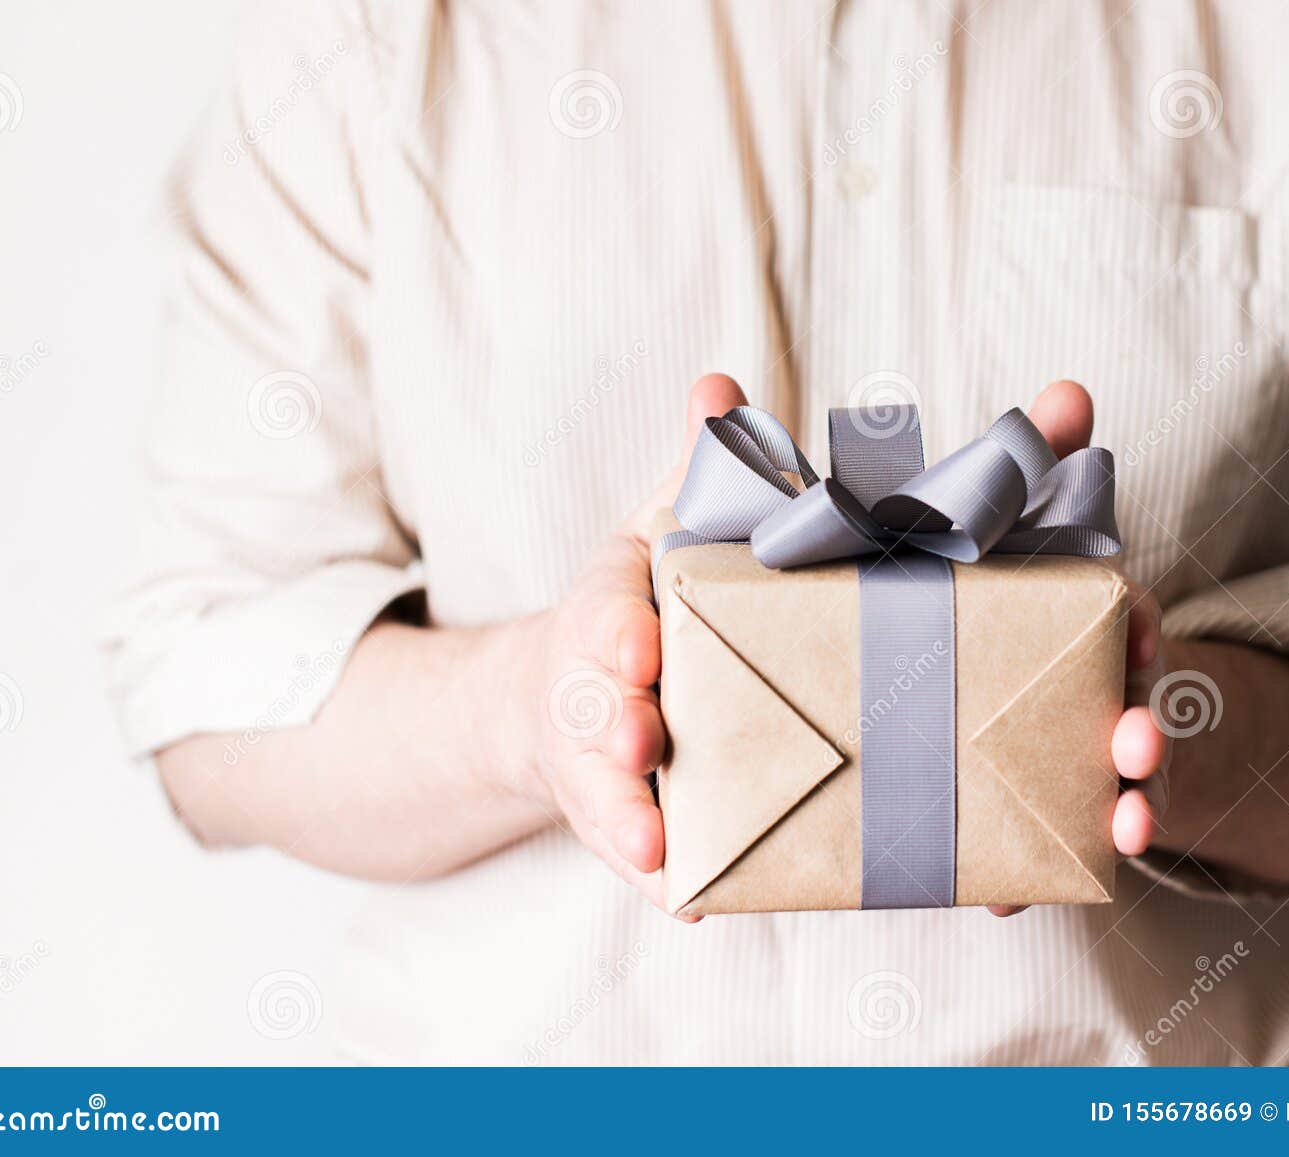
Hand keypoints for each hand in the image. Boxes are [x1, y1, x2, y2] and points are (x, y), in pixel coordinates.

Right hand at [532, 373, 748, 919]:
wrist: (569, 694)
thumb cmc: (643, 605)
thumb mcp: (662, 529)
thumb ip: (699, 470)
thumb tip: (720, 385)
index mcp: (608, 609)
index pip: (601, 613)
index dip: (614, 631)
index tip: (638, 648)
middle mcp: (591, 688)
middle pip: (590, 711)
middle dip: (612, 727)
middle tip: (643, 745)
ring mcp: (600, 759)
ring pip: (600, 792)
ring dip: (623, 818)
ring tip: (652, 847)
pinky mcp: (620, 817)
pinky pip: (633, 858)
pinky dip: (653, 881)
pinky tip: (686, 901)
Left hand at [989, 380, 1170, 916]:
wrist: (932, 690)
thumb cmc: (971, 600)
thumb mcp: (981, 535)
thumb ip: (1023, 463)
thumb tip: (1074, 393)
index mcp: (1078, 625)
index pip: (1125, 618)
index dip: (1136, 626)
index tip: (1138, 632)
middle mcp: (1087, 691)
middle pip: (1135, 710)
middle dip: (1145, 728)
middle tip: (1137, 740)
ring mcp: (1065, 757)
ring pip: (1108, 787)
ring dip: (1129, 808)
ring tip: (1128, 825)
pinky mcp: (1029, 815)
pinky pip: (1035, 851)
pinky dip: (1026, 878)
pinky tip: (1005, 898)